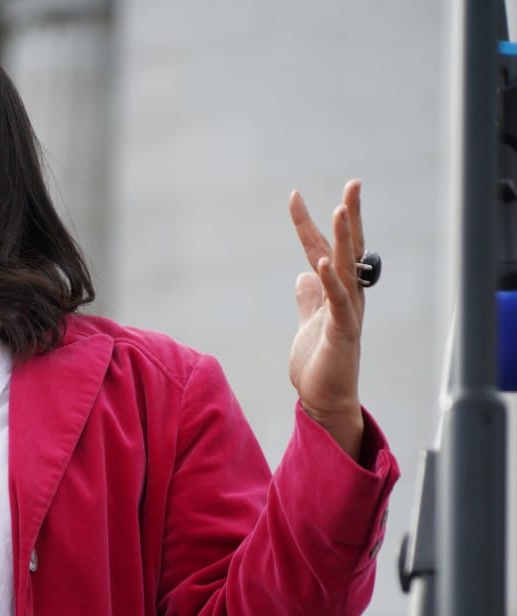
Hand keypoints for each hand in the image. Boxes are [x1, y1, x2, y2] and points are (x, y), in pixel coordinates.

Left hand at [287, 179, 367, 459]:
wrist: (325, 400)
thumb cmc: (318, 364)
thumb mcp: (308, 323)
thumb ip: (308, 299)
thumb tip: (302, 276)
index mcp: (337, 292)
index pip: (322, 249)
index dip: (308, 224)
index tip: (293, 195)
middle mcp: (348, 297)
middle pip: (348, 249)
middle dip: (349, 216)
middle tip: (353, 183)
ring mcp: (347, 313)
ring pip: (347, 268)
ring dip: (344, 239)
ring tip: (341, 209)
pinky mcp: (342, 333)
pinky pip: (338, 302)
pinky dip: (330, 282)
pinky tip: (320, 263)